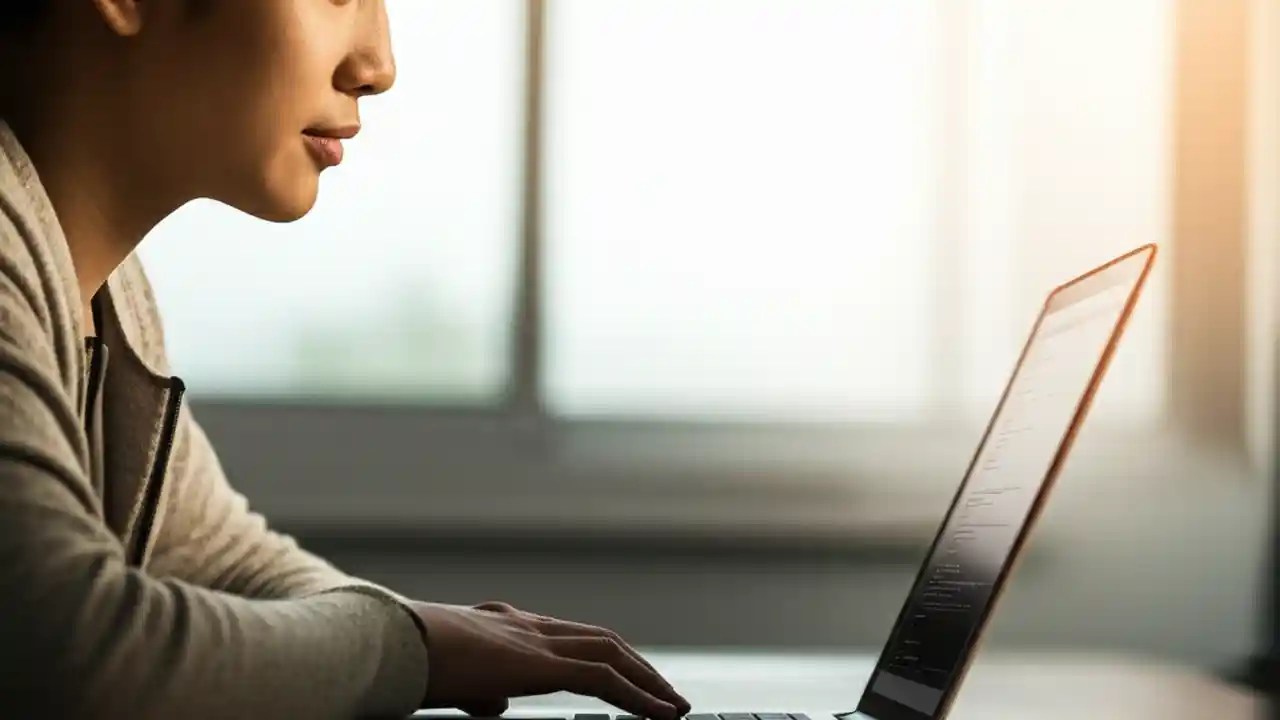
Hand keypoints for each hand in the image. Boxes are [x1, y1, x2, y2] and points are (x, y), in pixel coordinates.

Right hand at [410, 600, 690, 718]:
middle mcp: (524, 625)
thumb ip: (479, 691)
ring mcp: (534, 639)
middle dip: (635, 664)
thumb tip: (496, 705)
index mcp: (503, 627)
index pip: (564, 636)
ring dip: (647, 678)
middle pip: (597, 639)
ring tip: (673, 705)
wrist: (387, 643)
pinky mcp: (541, 663)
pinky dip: (639, 695)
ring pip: (610, 652)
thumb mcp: (450, 681)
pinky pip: (605, 678)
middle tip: (662, 691)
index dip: (598, 654)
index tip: (620, 674)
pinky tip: (662, 714)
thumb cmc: (405, 662)